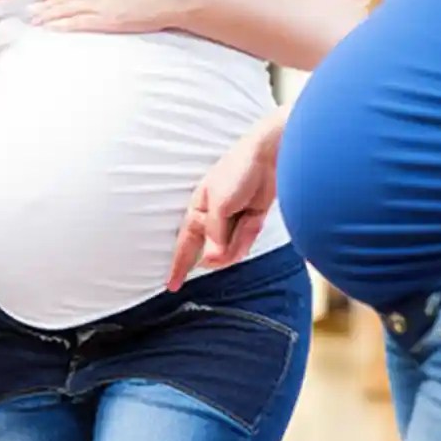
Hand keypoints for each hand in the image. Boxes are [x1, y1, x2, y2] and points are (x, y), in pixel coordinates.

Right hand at [166, 131, 278, 291]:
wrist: (269, 155)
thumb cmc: (237, 172)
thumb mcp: (220, 206)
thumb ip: (215, 235)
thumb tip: (210, 261)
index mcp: (198, 211)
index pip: (184, 245)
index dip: (178, 266)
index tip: (171, 286)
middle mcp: (213, 217)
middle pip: (211, 249)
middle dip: (218, 255)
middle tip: (227, 249)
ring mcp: (233, 219)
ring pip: (230, 247)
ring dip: (236, 244)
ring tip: (246, 220)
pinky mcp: (252, 218)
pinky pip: (246, 238)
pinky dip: (248, 238)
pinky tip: (253, 222)